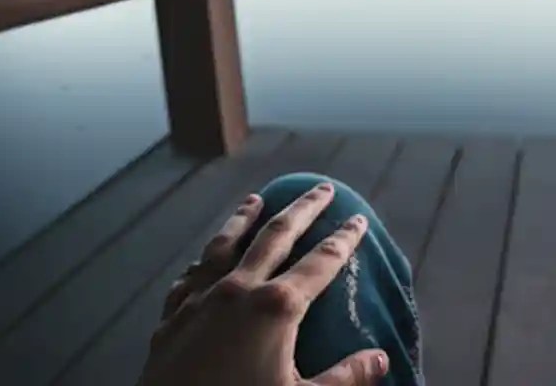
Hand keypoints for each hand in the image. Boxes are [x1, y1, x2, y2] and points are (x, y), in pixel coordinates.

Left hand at [139, 184, 389, 385]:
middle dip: (302, 210)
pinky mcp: (173, 317)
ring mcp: (201, 299)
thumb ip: (344, 378)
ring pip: (225, 244)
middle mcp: (239, 290)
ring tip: (256, 199)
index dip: (344, 238)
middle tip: (320, 188)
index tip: (359, 218)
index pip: (321, 262)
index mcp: (277, 307)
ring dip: (244, 218)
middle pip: (276, 236)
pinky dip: (203, 261)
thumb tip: (381, 359)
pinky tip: (203, 259)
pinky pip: (191, 276)